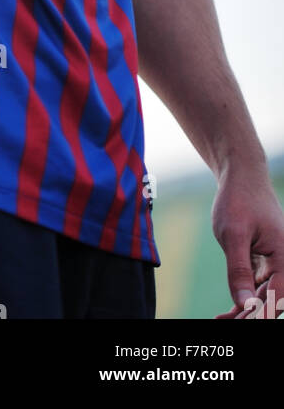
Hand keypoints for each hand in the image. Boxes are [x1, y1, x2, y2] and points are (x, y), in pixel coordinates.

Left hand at [211, 163, 283, 317]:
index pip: (277, 298)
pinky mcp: (266, 261)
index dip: (258, 315)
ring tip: (222, 321)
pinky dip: (245, 298)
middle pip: (272, 301)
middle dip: (250, 315)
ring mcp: (276, 263)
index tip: (237, 322)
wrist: (241, 176)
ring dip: (246, 311)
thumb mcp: (233, 234)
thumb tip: (245, 305)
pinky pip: (258, 286)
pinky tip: (228, 312)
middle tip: (222, 323)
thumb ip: (239, 270)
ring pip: (265, 296)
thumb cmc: (238, 199)